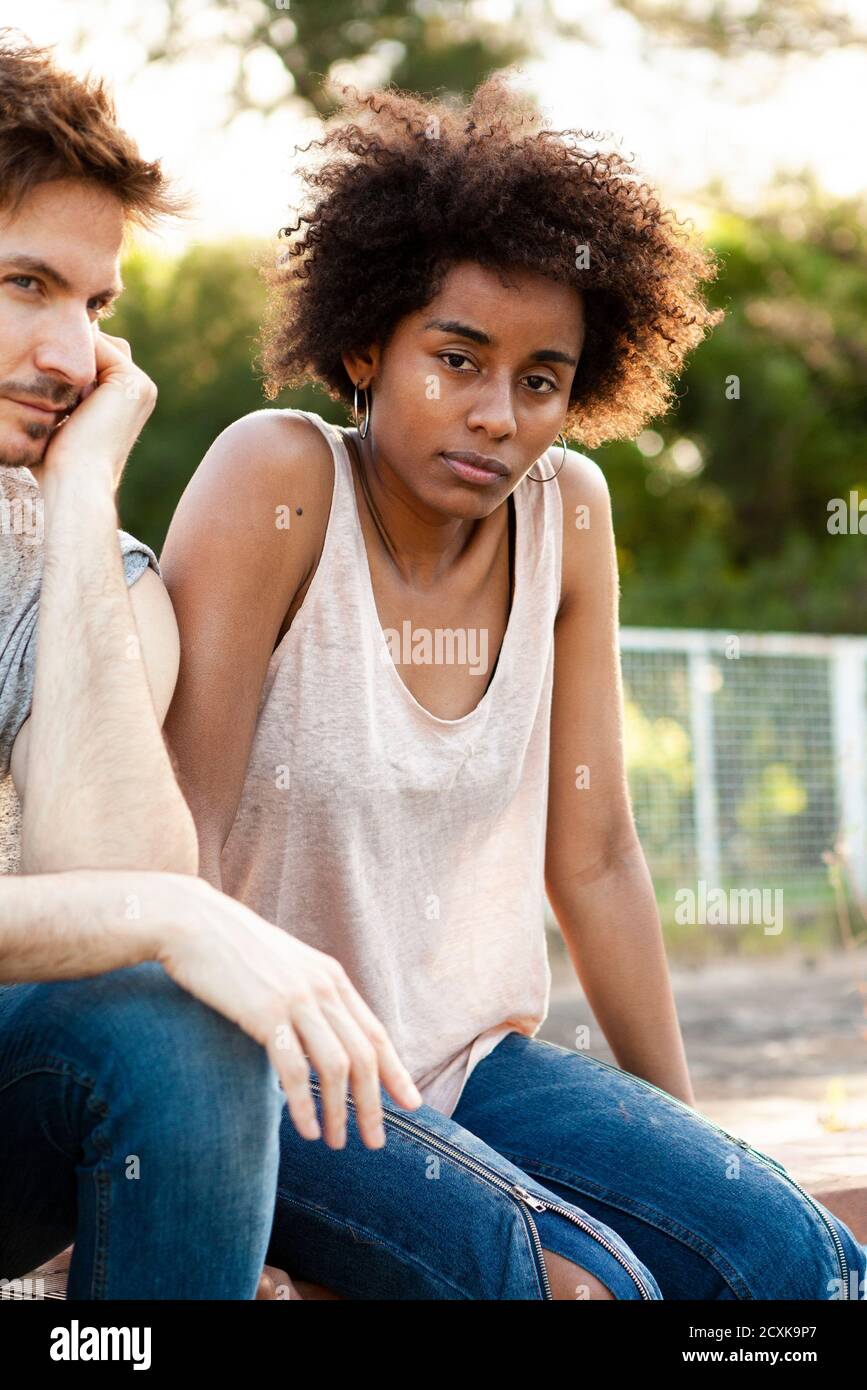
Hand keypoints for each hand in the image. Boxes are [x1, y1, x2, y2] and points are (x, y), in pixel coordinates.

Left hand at [30, 327, 155, 492]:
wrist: (78, 481)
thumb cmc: (60, 464)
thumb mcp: (59, 423)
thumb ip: (58, 399)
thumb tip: (37, 382)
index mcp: (127, 405)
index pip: (98, 363)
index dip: (70, 363)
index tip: (43, 374)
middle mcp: (139, 394)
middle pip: (102, 351)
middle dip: (74, 354)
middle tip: (43, 369)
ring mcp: (139, 387)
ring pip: (100, 346)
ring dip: (73, 354)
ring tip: (51, 379)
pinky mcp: (131, 381)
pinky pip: (99, 346)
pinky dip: (75, 354)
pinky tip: (59, 379)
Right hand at [153, 874, 423, 1149]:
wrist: (194, 922)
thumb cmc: (233, 948)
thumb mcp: (285, 965)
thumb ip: (309, 993)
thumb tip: (322, 1030)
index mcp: (331, 977)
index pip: (375, 1033)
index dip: (396, 1071)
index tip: (411, 1103)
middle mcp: (323, 988)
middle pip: (363, 1056)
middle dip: (373, 1103)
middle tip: (376, 1142)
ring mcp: (296, 999)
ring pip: (335, 1066)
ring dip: (341, 1111)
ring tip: (337, 1143)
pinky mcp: (265, 1013)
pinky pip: (293, 1068)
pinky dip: (304, 1104)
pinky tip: (307, 1130)